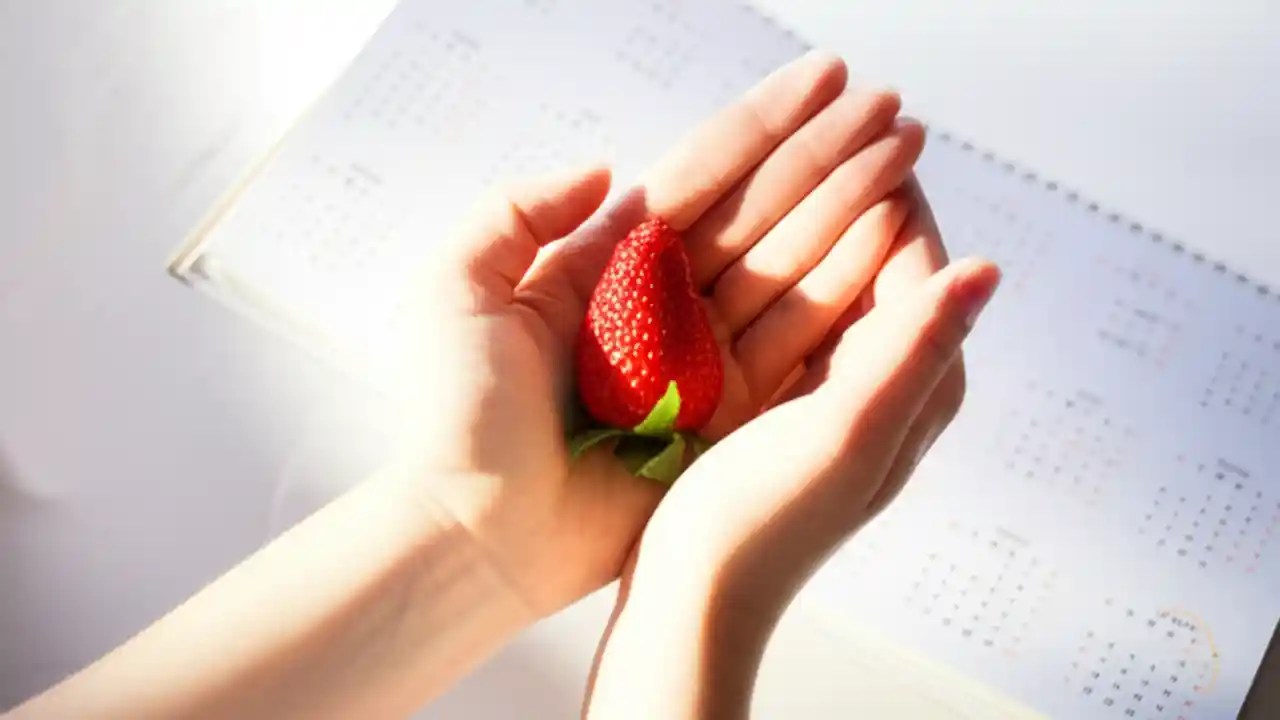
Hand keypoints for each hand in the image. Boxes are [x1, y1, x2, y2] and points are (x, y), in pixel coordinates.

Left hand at [397, 50, 920, 614]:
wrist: (475, 532)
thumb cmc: (454, 415)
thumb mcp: (458, 288)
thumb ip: (521, 212)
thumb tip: (607, 168)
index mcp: (603, 262)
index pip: (699, 175)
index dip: (764, 126)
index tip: (825, 78)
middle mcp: (660, 301)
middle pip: (757, 212)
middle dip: (824, 156)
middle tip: (889, 108)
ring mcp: (698, 355)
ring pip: (787, 267)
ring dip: (847, 210)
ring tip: (903, 156)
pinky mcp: (727, 411)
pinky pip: (795, 340)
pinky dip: (842, 290)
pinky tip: (887, 239)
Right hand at [582, 176, 997, 718]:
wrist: (696, 595)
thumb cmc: (761, 523)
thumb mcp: (844, 431)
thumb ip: (914, 348)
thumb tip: (988, 269)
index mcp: (921, 385)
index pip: (924, 254)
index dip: (894, 185)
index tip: (858, 121)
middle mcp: (894, 382)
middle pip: (885, 261)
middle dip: (855, 196)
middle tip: (811, 132)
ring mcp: (844, 389)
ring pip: (838, 279)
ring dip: (812, 226)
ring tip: (772, 168)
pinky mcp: (797, 398)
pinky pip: (799, 311)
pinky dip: (776, 271)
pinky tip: (735, 243)